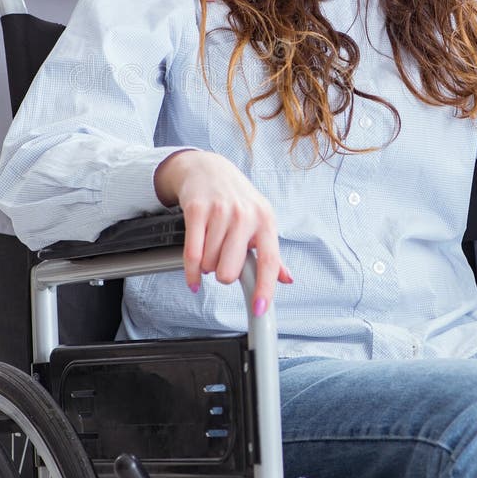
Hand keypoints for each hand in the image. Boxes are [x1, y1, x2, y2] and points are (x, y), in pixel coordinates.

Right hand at [154, 150, 292, 315]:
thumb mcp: (260, 219)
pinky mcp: (196, 210)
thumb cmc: (236, 198)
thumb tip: (286, 278)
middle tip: (223, 261)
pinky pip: (192, 254)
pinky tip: (193, 276)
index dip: (264, 288)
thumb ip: (271, 252)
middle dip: (223, 274)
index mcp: (265, 220)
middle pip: (230, 270)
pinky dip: (191, 272)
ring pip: (209, 264)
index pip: (268, 261)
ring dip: (207, 265)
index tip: (259, 309)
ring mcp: (220, 212)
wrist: (207, 168)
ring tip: (211, 250)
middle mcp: (245, 215)